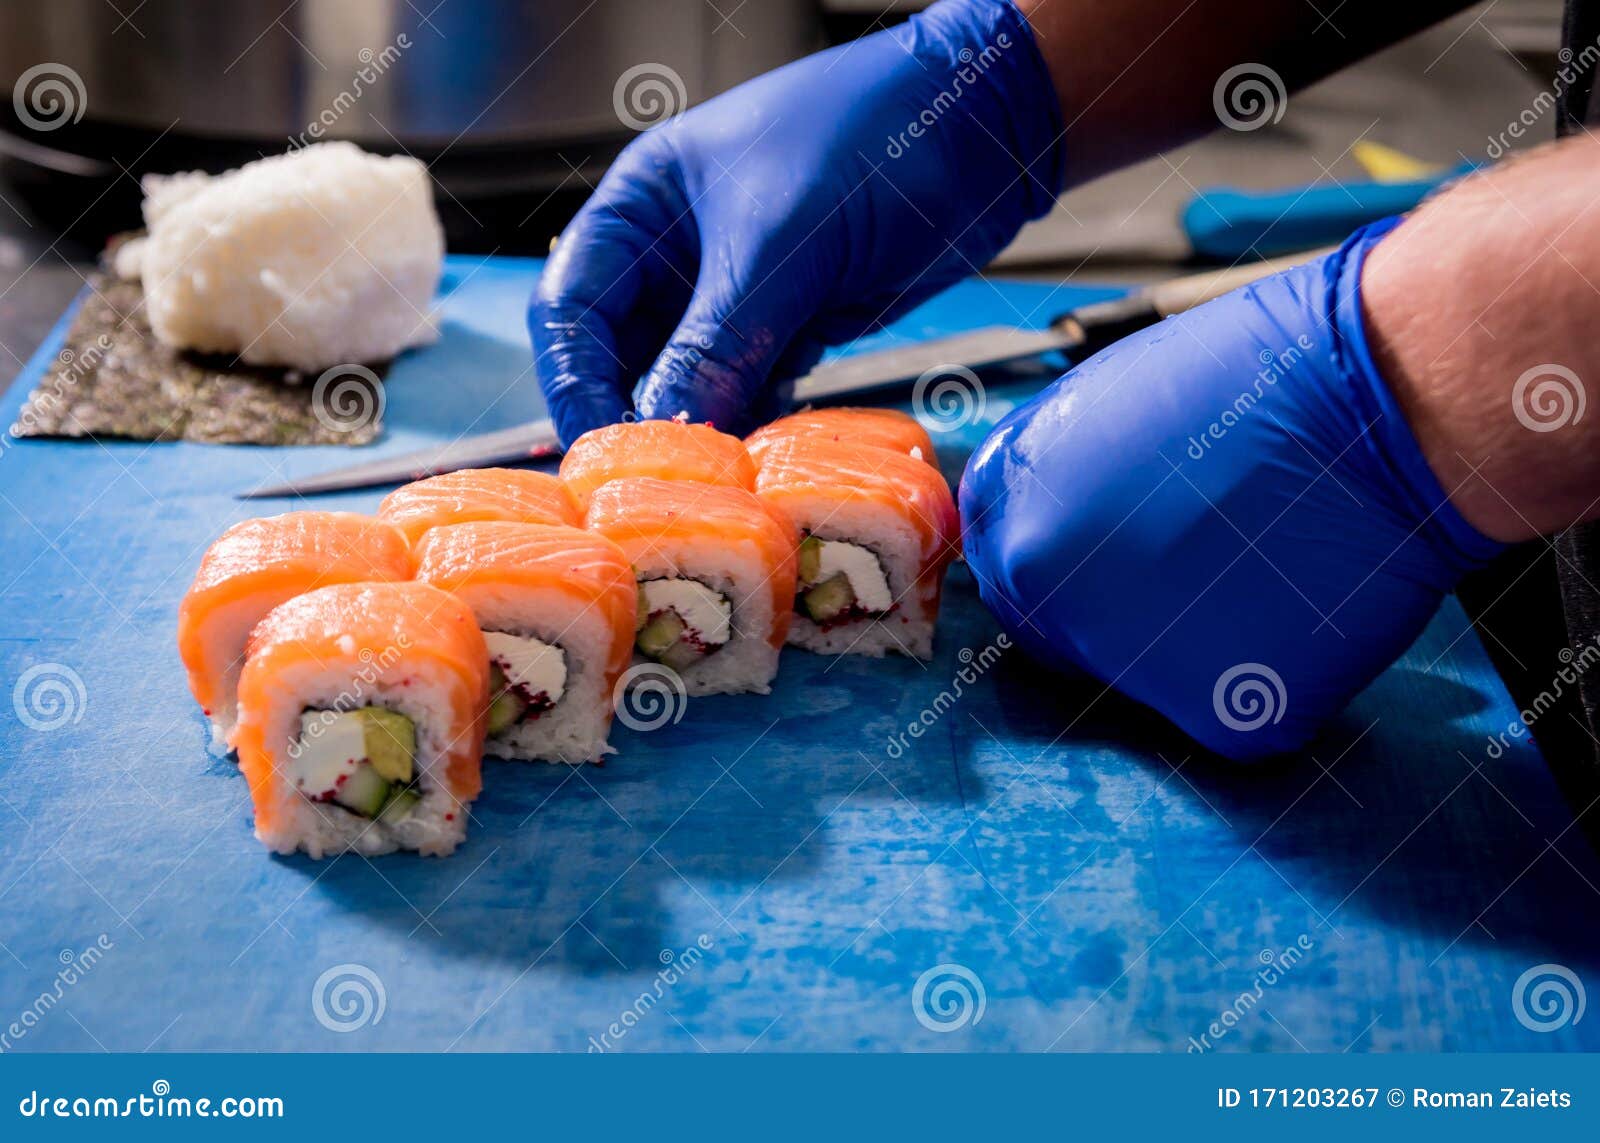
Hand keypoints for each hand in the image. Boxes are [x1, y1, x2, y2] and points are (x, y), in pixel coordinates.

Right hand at [529, 0, 1061, 444]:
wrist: (986, 127)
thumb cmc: (871, 140)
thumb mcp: (779, 243)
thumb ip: (717, 341)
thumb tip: (666, 432)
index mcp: (643, 205)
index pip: (572, 307)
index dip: (575, 383)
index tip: (602, 449)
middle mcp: (678, 253)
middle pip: (625, 355)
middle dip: (639, 416)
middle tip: (660, 484)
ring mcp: (738, 291)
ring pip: (691, 380)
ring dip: (702, 427)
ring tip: (718, 477)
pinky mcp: (794, 322)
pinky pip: (751, 387)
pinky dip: (754, 420)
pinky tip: (765, 453)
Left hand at [959, 219, 1503, 759]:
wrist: (1381, 405)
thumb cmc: (1262, 377)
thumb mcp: (1113, 406)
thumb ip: (1063, 484)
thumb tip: (1055, 525)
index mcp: (1016, 518)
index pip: (1008, 576)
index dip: (1065, 568)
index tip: (1106, 561)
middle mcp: (1051, 599)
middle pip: (1066, 642)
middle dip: (1122, 616)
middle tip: (1200, 567)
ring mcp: (1131, 665)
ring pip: (1154, 681)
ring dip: (1201, 644)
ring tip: (1264, 563)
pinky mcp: (1222, 715)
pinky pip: (1238, 712)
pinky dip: (1274, 673)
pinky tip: (1302, 601)